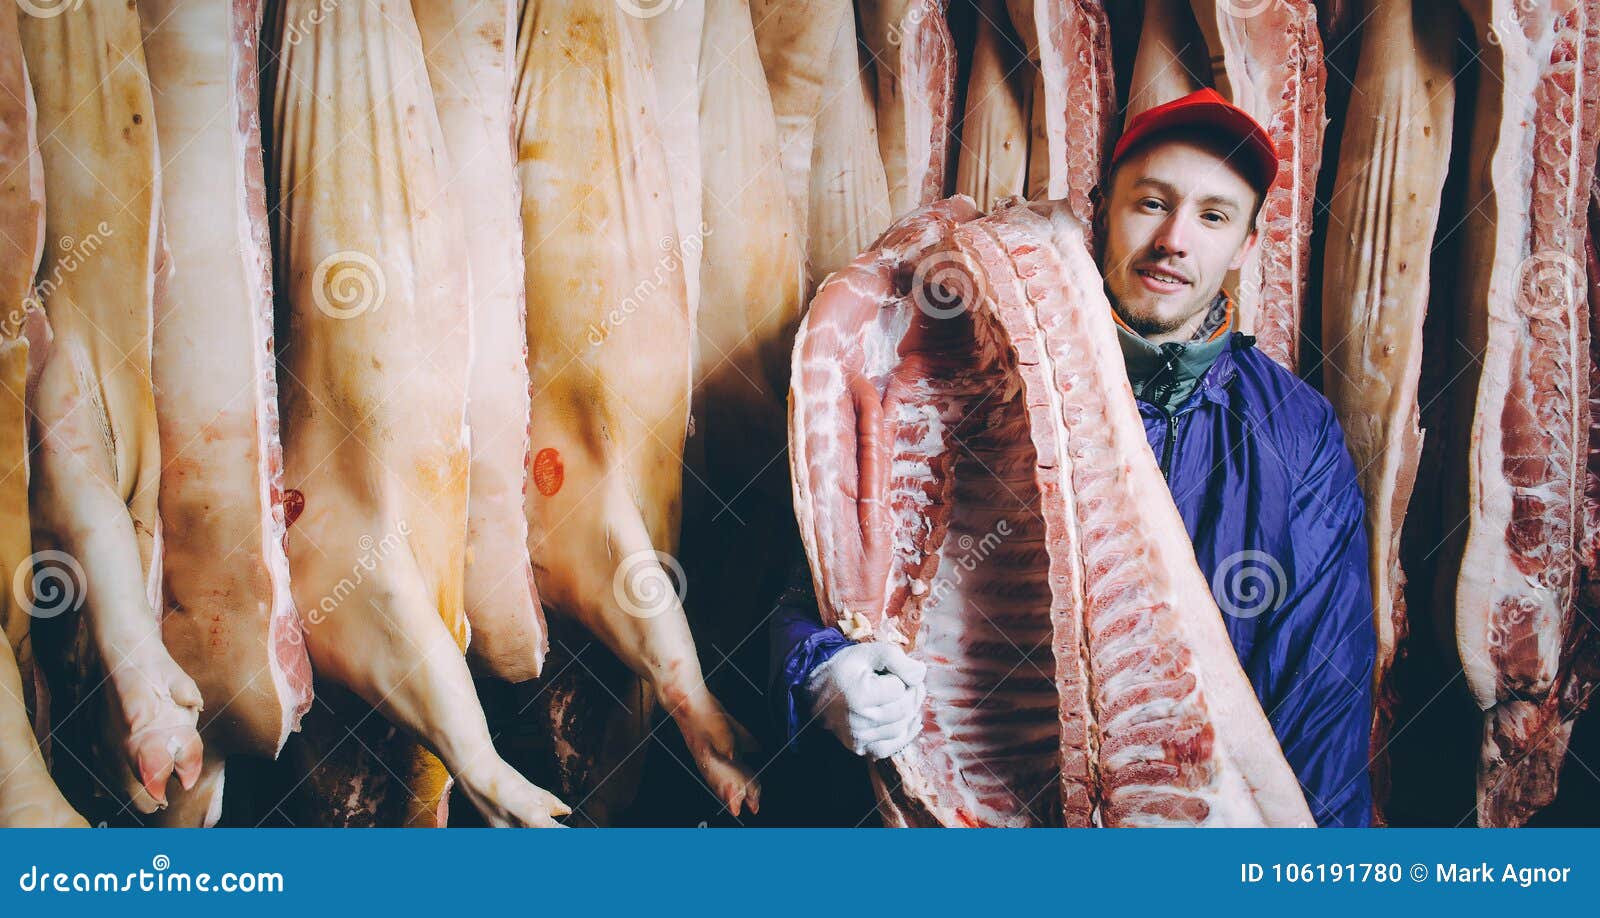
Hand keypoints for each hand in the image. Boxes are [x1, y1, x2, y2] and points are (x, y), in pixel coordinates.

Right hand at [806, 642, 925, 759]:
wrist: (816, 690)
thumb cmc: (844, 668)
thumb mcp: (868, 652)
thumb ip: (897, 659)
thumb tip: (921, 673)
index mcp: (859, 696)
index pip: (901, 688)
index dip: (902, 677)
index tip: (891, 672)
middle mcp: (858, 722)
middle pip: (904, 710)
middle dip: (910, 694)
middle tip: (905, 683)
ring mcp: (859, 738)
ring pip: (901, 728)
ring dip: (908, 712)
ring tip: (901, 697)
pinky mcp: (860, 748)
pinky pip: (892, 746)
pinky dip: (904, 733)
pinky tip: (906, 719)